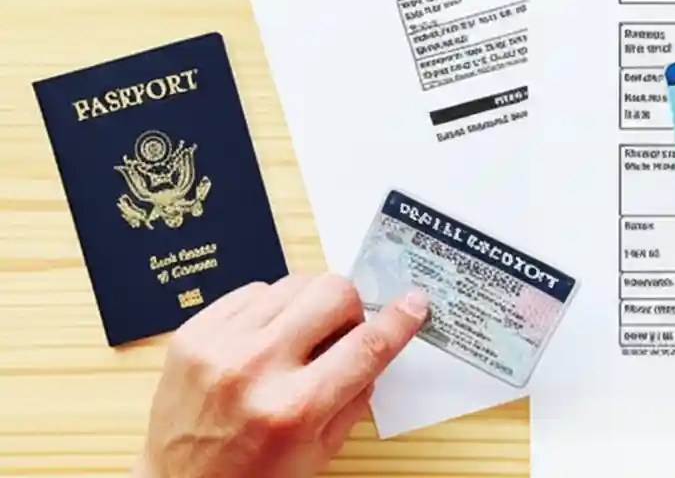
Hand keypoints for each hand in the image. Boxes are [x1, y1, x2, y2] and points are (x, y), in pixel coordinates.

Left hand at [134, 274, 428, 477]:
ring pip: (293, 283)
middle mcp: (256, 370)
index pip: (366, 346)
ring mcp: (219, 347)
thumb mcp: (320, 451)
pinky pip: (252, 290)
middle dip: (350, 309)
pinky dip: (270, 309)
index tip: (414, 304)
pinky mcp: (193, 333)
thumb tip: (380, 340)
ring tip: (297, 340)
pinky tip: (264, 339)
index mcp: (295, 409)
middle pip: (332, 293)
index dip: (399, 320)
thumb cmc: (250, 477)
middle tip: (341, 333)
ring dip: (309, 306)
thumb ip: (356, 394)